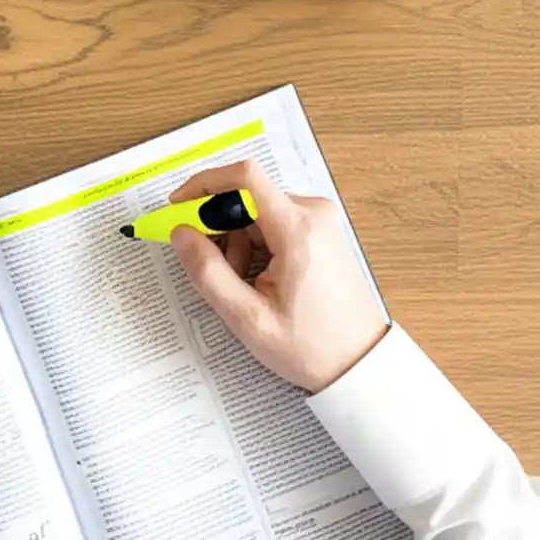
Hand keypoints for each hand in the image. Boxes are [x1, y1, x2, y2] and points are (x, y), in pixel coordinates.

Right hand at [169, 161, 387, 392]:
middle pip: (245, 200)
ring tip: (246, 286)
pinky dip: (256, 245)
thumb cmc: (311, 346)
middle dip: (220, 230)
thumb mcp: (248, 318)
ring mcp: (320, 220)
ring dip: (238, 242)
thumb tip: (180, 234)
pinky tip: (261, 280)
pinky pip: (273, 223)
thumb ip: (208, 272)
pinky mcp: (321, 231)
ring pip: (257, 213)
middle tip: (218, 272)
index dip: (203, 183)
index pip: (243, 177)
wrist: (360, 362)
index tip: (179, 205)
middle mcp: (313, 214)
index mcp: (298, 229)